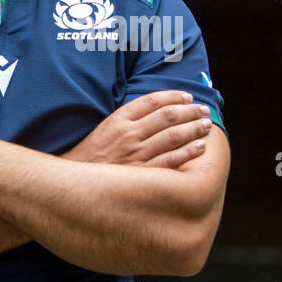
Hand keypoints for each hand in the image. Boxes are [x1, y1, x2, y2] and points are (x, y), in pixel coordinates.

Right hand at [63, 90, 212, 167]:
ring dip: (193, 129)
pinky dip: (188, 152)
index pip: (151, 101)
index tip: (187, 97)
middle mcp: (129, 135)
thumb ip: (126, 120)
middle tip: (204, 110)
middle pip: (167, 116)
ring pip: (172, 137)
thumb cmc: (90, 157)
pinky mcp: (142, 174)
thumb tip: (154, 112)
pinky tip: (200, 147)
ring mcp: (136, 154)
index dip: (172, 96)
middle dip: (189, 111)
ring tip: (206, 125)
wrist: (75, 185)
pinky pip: (170, 161)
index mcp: (118, 120)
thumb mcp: (104, 130)